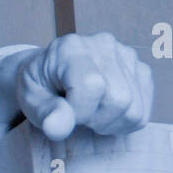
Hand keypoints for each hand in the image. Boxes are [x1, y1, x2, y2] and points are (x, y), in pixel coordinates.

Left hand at [16, 32, 152, 140]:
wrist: (50, 72)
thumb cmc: (39, 86)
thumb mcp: (29, 99)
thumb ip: (44, 112)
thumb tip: (58, 127)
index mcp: (71, 47)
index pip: (93, 86)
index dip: (79, 112)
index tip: (63, 113)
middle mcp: (104, 44)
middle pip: (119, 100)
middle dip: (95, 119)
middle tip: (76, 113)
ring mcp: (126, 55)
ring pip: (134, 110)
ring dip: (110, 123)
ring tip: (89, 112)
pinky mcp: (140, 70)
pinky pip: (143, 112)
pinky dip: (122, 122)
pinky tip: (104, 111)